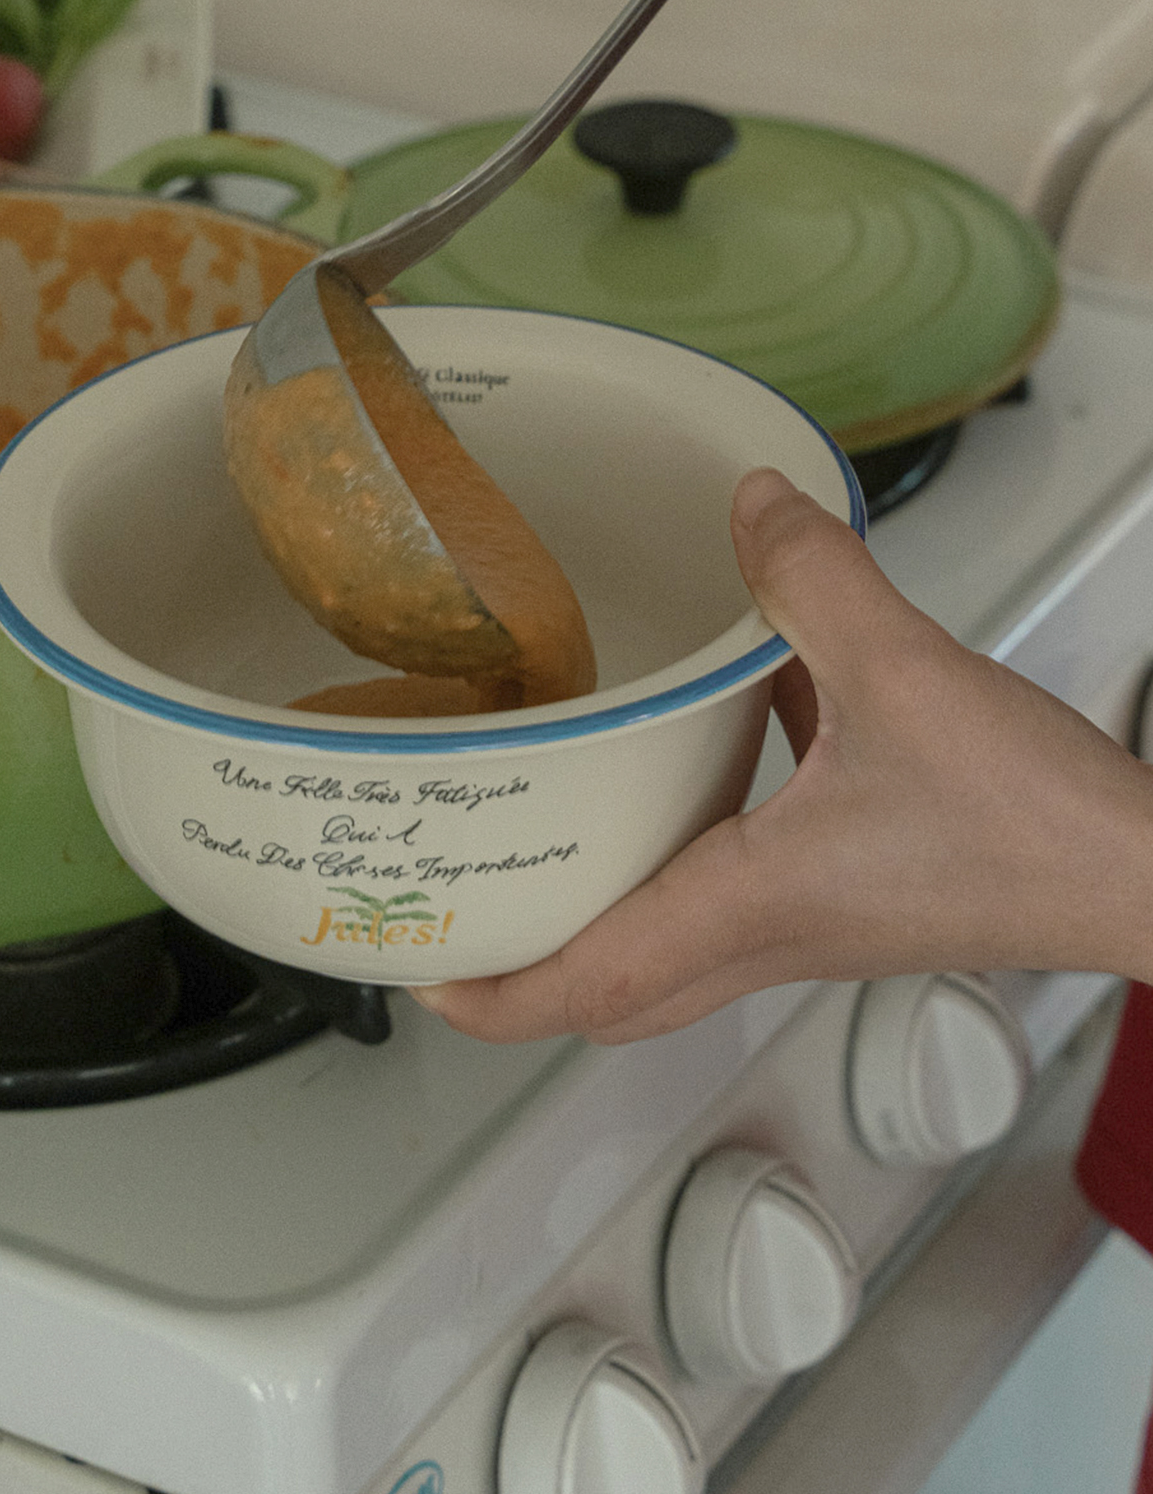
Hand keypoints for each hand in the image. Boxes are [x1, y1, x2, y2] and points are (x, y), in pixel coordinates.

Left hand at [412, 468, 1152, 1045]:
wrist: (1144, 880)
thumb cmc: (1038, 828)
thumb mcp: (904, 672)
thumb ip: (812, 579)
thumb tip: (749, 505)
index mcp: (752, 904)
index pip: (586, 984)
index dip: (488, 986)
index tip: (413, 966)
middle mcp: (770, 931)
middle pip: (613, 988)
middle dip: (525, 964)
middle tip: (460, 906)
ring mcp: (813, 918)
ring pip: (673, 938)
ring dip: (604, 897)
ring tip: (546, 822)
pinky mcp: (854, 889)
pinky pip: (740, 873)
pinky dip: (698, 823)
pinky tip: (717, 726)